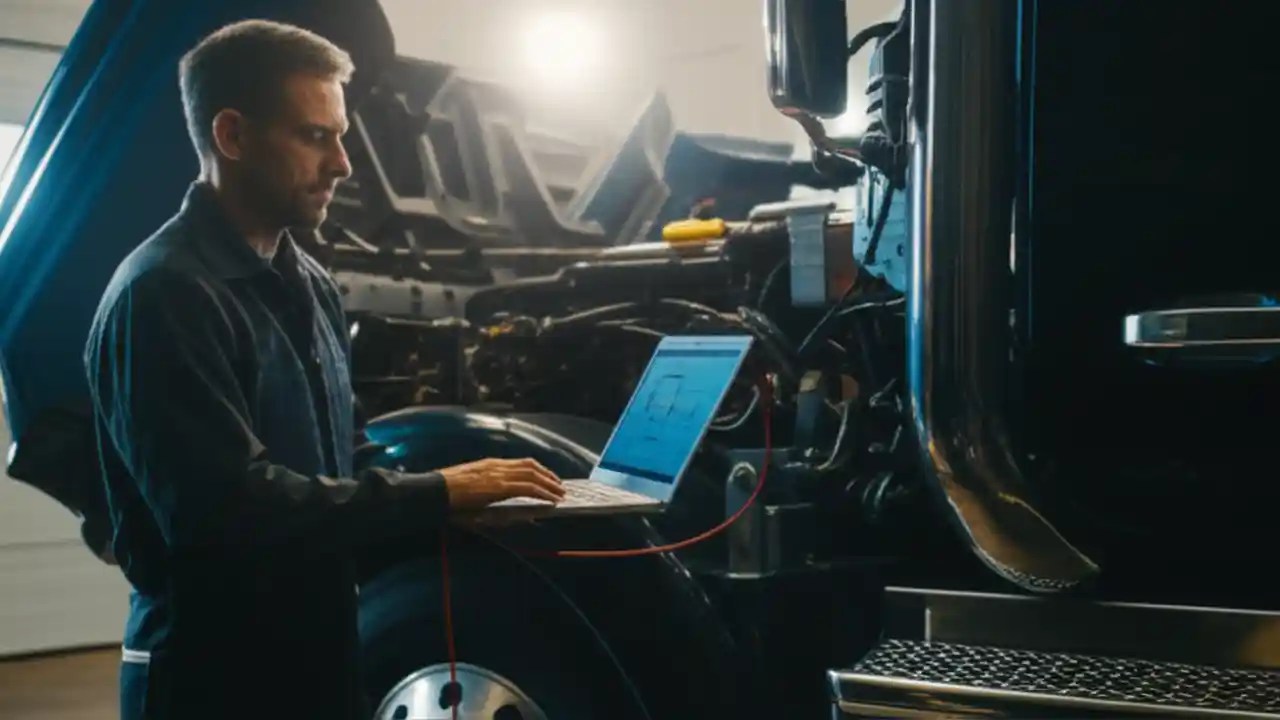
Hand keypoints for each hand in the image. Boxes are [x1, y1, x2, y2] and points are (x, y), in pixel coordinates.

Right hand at [438, 458, 564, 510]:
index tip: (548, 477)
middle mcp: (497, 465)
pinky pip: (527, 488)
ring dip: (549, 484)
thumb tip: (500, 499)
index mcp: (491, 464)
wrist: (436, 491)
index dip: (539, 470)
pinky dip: (542, 493)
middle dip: (548, 476)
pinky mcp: (498, 487)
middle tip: (559, 486)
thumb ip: (487, 491)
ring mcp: (498, 474)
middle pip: (531, 466)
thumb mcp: (471, 488)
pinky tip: (550, 500)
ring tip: (559, 493)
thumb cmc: (448, 492)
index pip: (522, 463)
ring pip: (533, 475)